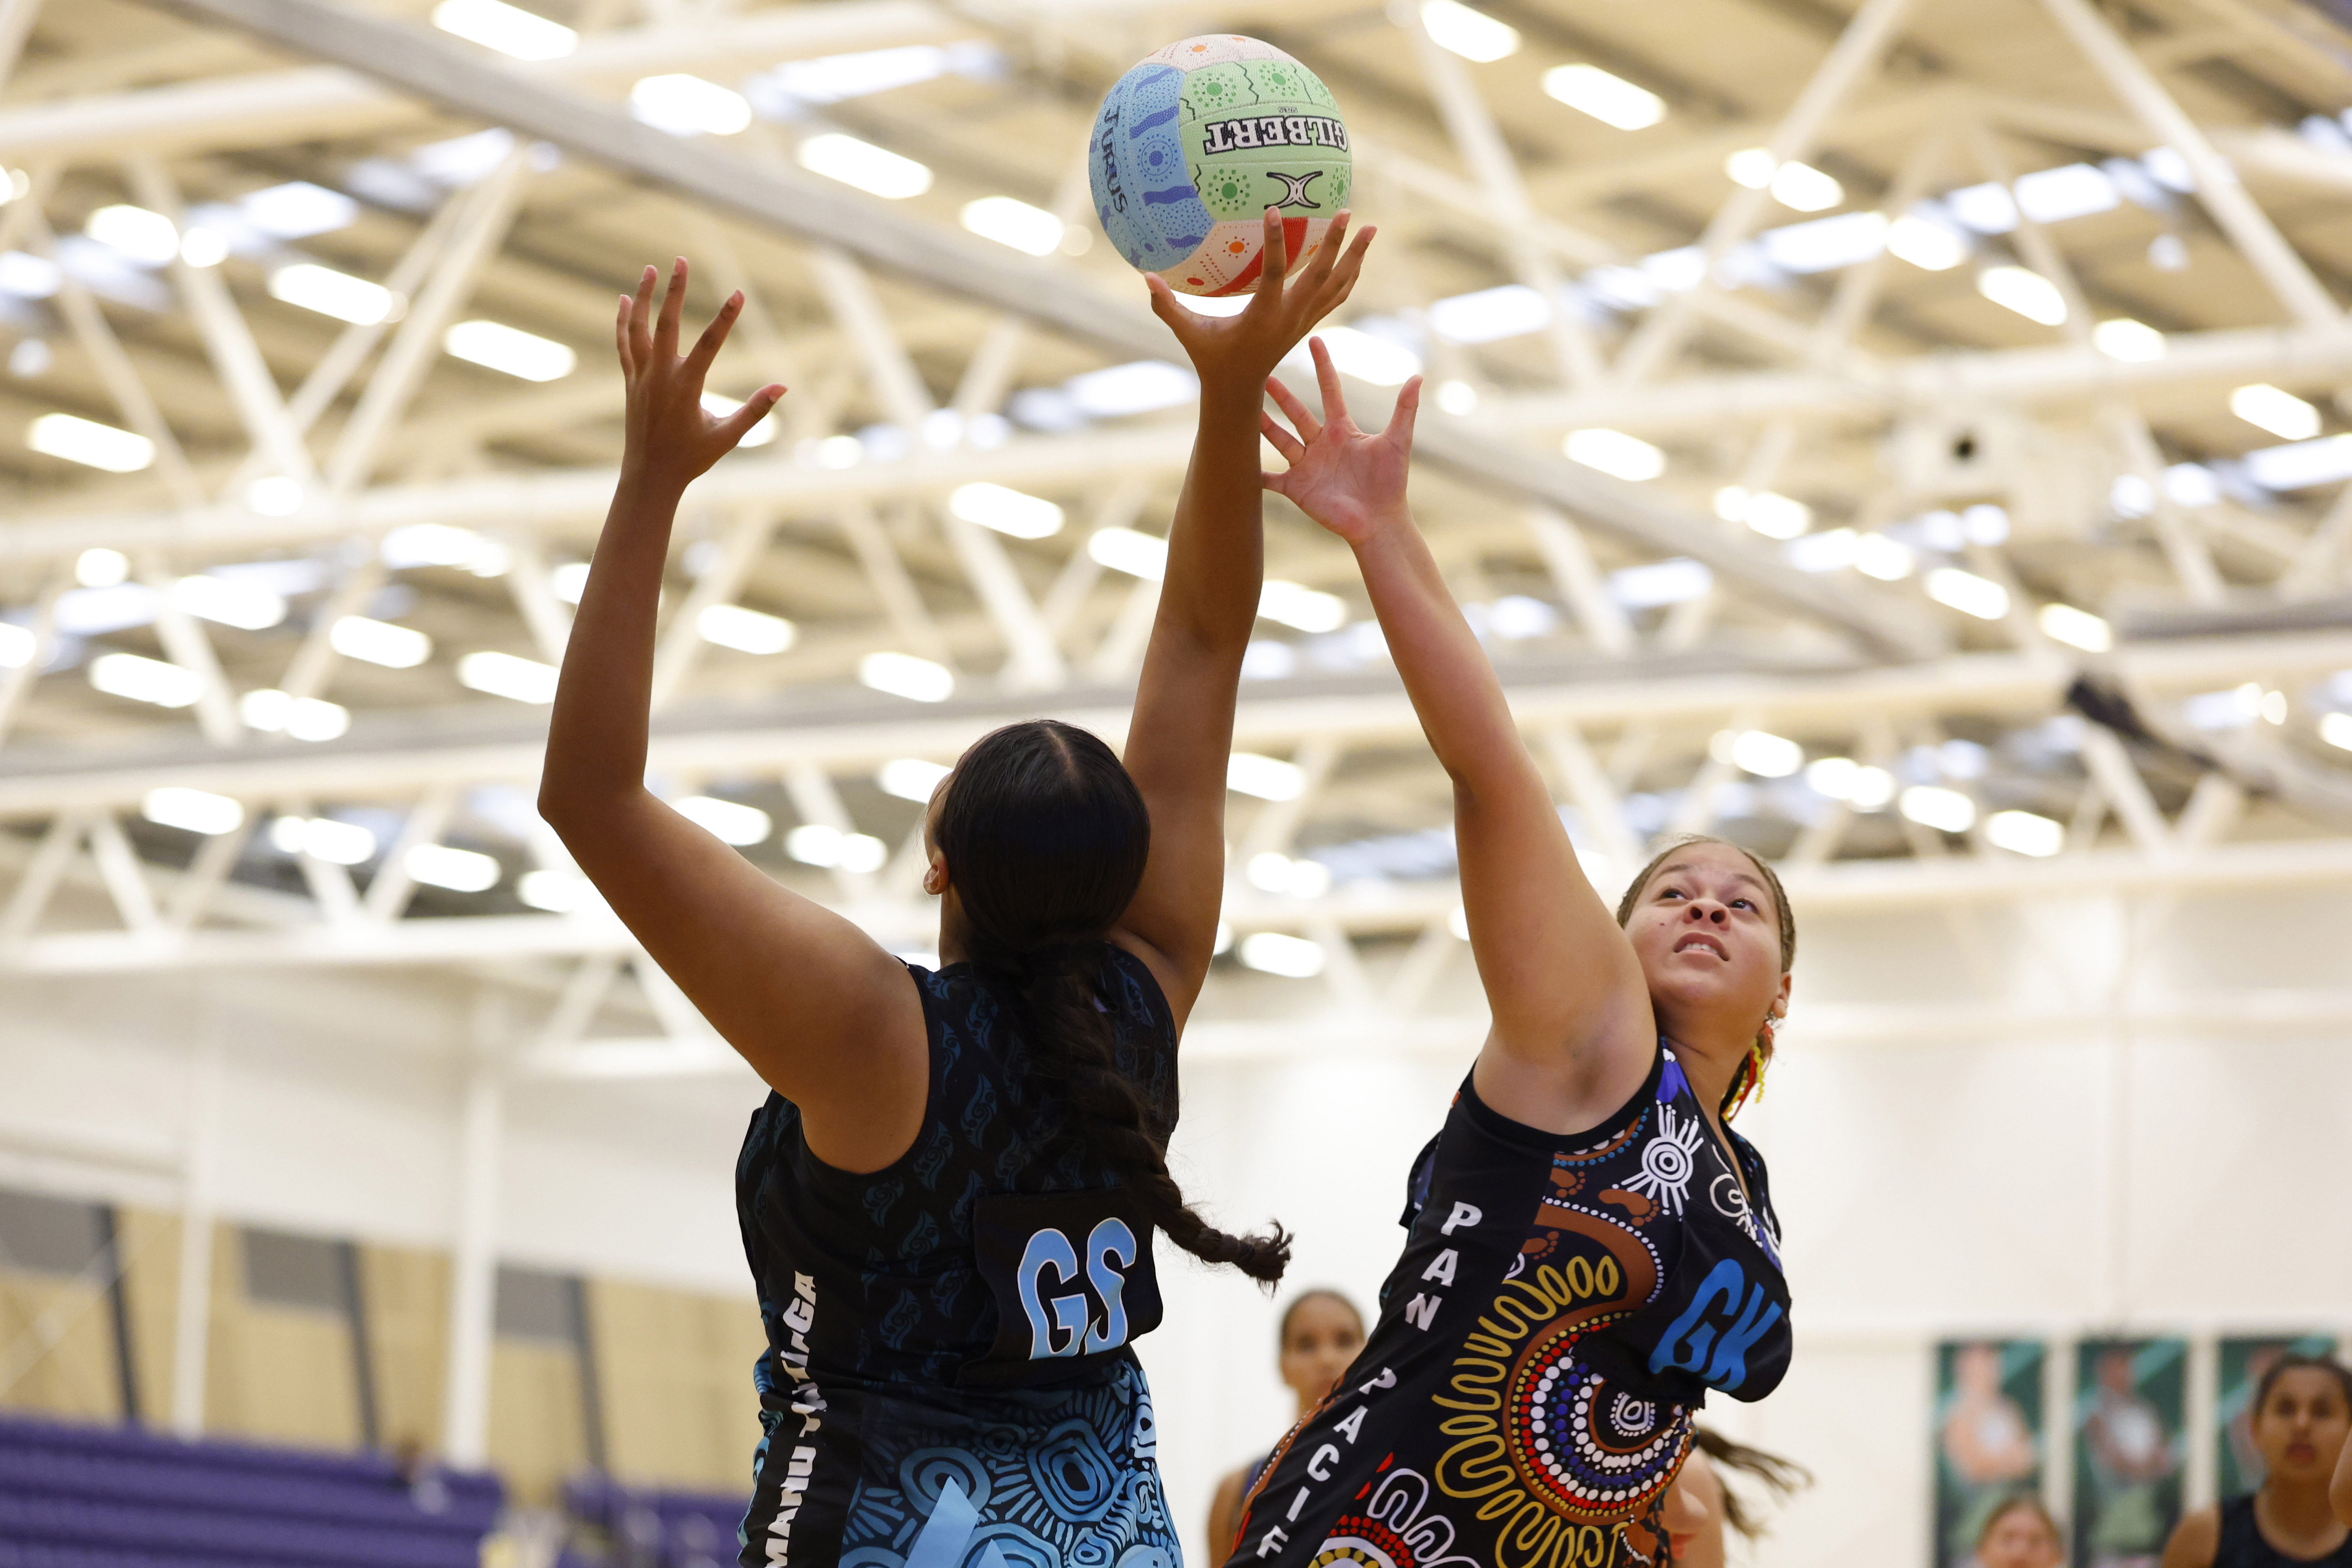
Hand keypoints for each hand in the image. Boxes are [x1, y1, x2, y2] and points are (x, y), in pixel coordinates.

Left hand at [616, 257, 785, 491]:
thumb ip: (755, 410)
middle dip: (673, 290)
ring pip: (638, 328)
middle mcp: (660, 377)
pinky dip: (623, 321)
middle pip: (665, 323)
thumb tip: (783, 387)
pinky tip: (626, 300)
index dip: (726, 318)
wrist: (649, 476)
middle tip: (680, 259)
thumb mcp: (728, 437)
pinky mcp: (630, 381)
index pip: (709, 344)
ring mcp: (641, 377)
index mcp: (686, 388)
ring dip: (644, 296)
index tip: (739, 294)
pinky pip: (624, 344)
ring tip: (650, 269)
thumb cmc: (691, 458)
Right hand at [1147, 208, 1374, 386]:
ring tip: (1372, 228)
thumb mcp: (1189, 334)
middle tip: (1347, 212)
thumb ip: (1168, 307)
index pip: (1272, 275)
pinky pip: (1336, 297)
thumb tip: (1145, 276)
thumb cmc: (1211, 359)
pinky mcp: (1308, 323)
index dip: (1275, 243)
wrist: (1239, 392)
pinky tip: (1358, 257)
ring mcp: (1303, 321)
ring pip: (1338, 286)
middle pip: (1320, 277)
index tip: (1277, 210)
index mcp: (1262, 318)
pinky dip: (1349, 276)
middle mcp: (1289, 318)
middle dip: (1335, 245)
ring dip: (1356, 258)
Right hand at [1260, 338, 1420, 545]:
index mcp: (1342, 430)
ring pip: (1280, 440)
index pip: (1329, 391)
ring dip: (1263, 426)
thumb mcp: (1398, 441)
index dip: (1323, 367)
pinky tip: (1237, 463)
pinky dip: (1254, 474)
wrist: (1379, 521)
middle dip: (1281, 395)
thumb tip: (1418, 377)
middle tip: (1263, 374)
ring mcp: (1307, 466)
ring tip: (1244, 409)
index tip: (1314, 341)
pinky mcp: (1297, 488)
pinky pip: (1270, 480)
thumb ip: (1404, 410)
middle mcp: (1321, 444)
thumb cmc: (1390, 482)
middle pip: (1297, 413)